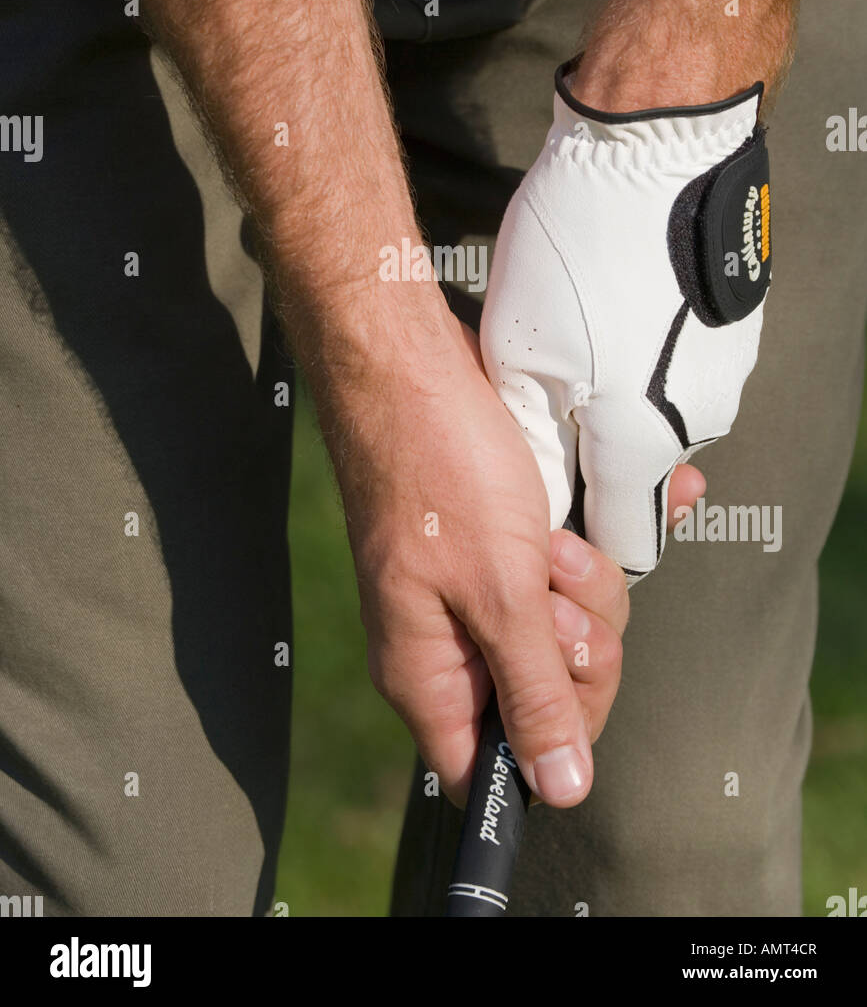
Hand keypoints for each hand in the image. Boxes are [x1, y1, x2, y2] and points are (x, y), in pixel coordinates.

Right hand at [341, 313, 702, 806]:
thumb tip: (561, 791)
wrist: (414, 362)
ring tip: (557, 533)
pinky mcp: (510, 544)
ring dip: (590, 581)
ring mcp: (484, 589)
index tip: (569, 678)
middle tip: (554, 583)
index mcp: (430, 671)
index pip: (498, 766)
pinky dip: (605, 543)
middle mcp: (454, 639)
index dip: (549, 740)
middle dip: (581, 639)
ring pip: (573, 628)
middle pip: (552, 692)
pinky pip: (575, 571)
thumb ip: (535, 692)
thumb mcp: (498, 589)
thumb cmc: (437, 466)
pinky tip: (640, 507)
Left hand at [481, 61, 770, 578]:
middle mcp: (697, 419)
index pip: (620, 543)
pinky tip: (603, 315)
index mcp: (644, 441)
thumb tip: (534, 501)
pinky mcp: (729, 331)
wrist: (658, 138)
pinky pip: (676, 376)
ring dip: (609, 408)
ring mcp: (723, 372)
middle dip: (585, 467)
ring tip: (564, 349)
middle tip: (534, 415)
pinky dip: (638, 365)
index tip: (537, 513)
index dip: (574, 541)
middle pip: (636, 480)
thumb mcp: (521, 355)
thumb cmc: (580, 244)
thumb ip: (532, 447)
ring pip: (652, 423)